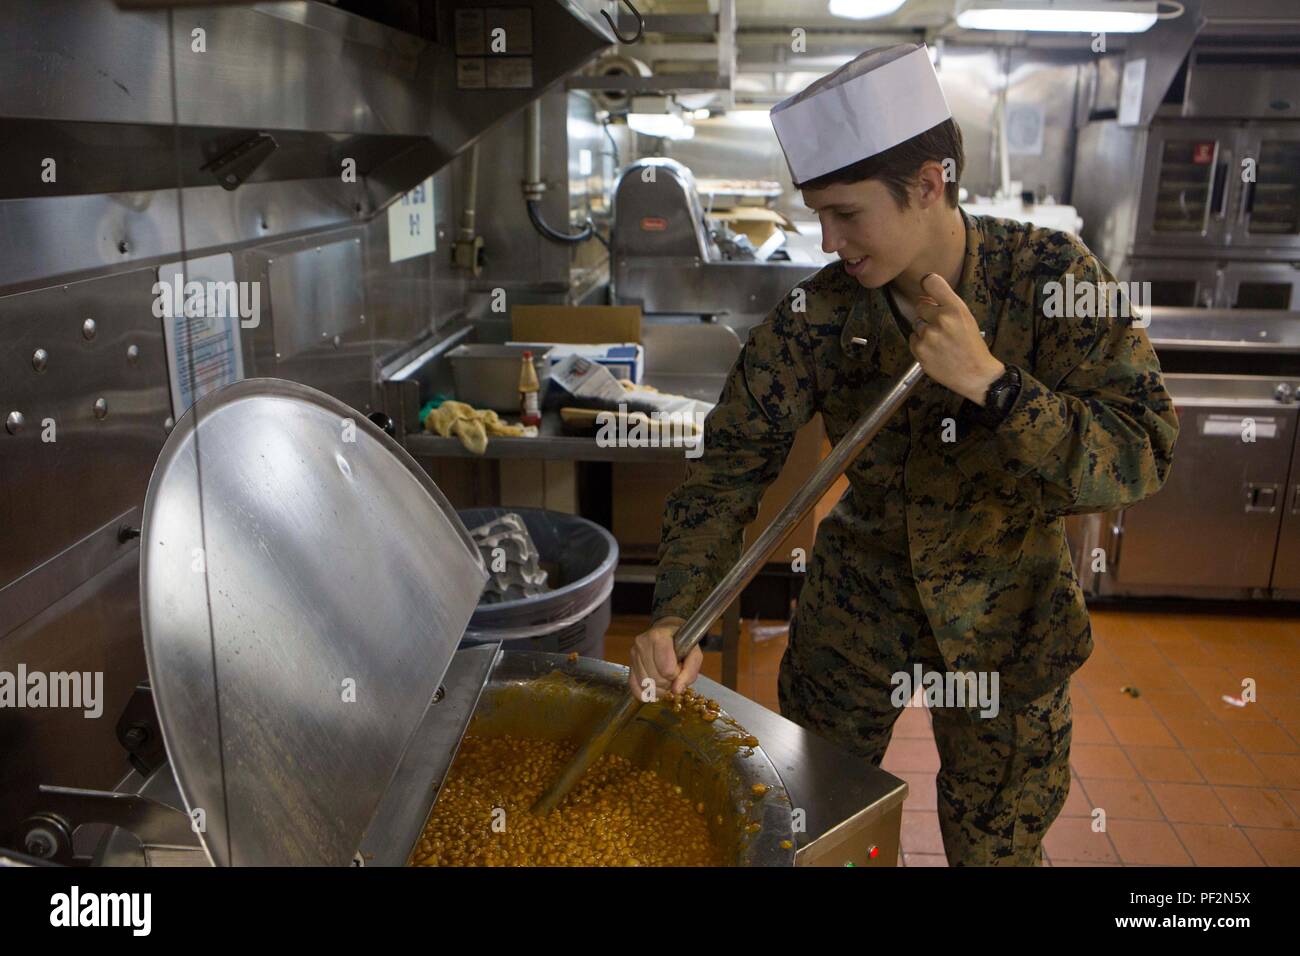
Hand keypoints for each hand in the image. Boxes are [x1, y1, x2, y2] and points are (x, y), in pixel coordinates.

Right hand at [627, 616, 702, 701]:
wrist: (667, 631)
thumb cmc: (681, 642)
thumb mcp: (694, 652)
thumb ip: (690, 671)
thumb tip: (676, 690)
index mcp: (659, 636)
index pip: (666, 669)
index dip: (676, 674)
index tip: (679, 666)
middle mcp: (642, 643)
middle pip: (655, 679)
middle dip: (668, 682)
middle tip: (673, 673)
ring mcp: (634, 654)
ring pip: (645, 685)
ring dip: (658, 688)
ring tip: (665, 677)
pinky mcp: (630, 664)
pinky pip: (635, 687)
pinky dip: (646, 692)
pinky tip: (655, 686)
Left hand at [909, 273, 1004, 404]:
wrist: (975, 374)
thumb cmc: (971, 345)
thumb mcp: (966, 317)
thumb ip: (947, 304)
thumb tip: (925, 296)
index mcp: (955, 308)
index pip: (931, 282)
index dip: (927, 284)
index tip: (928, 290)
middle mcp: (940, 319)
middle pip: (920, 305)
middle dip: (927, 313)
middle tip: (941, 326)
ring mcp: (928, 336)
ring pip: (916, 323)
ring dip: (924, 330)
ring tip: (940, 341)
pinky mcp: (919, 350)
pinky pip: (912, 338)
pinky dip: (920, 343)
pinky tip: (934, 349)